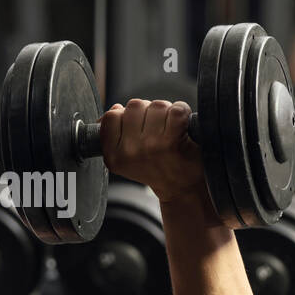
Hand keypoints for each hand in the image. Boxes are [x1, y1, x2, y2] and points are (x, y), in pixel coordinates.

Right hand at [99, 99, 213, 213]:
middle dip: (148, 112)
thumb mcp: (125, 158)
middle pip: (134, 106)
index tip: (138, 128)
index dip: (127, 116)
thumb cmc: (156, 168)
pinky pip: (176, 110)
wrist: (182, 189)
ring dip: (166, 112)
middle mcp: (129, 152)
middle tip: (157, 130)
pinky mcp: (172, 141)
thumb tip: (116, 109)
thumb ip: (114, 133)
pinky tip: (182, 126)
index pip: (112, 117)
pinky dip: (183, 112)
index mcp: (114, 156)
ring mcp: (150, 146)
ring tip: (169, 129)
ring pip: (156, 106)